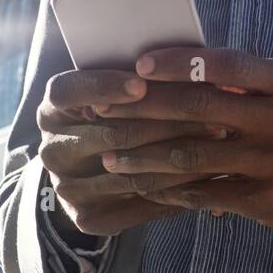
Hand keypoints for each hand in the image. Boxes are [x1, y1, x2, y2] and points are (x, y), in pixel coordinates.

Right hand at [35, 69, 229, 237]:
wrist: (91, 176)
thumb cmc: (116, 117)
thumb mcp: (113, 92)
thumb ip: (138, 78)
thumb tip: (187, 55)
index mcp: (53, 109)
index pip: (66, 91)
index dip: (103, 86)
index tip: (141, 83)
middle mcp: (53, 149)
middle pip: (110, 134)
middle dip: (167, 122)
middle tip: (212, 113)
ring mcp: (68, 187)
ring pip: (132, 172)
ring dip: (182, 156)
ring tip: (220, 140)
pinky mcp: (88, 217)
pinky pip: (140, 204)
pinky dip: (178, 190)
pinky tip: (209, 176)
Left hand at [91, 48, 272, 235]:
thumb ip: (239, 75)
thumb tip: (169, 60)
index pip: (228, 63)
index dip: (180, 63)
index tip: (138, 65)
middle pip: (203, 109)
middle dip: (146, 109)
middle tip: (104, 110)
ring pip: (196, 156)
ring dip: (145, 157)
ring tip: (111, 156)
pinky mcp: (269, 200)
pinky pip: (205, 193)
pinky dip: (169, 190)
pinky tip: (144, 186)